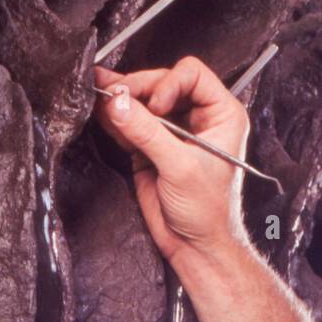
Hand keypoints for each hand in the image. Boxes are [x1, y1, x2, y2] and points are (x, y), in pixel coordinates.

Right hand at [93, 56, 250, 262]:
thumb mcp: (180, 168)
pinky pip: (131, 122)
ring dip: (121, 99)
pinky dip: (115, 118)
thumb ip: (148, 133)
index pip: (192, 74)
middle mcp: (199, 117)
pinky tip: (102, 113)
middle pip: (162, 83)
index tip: (155, 107)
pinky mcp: (152, 146)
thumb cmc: (208, 211)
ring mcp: (173, 131)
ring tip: (100, 95)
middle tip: (113, 96)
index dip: (168, 84)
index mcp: (222, 114)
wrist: (196, 247)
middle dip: (137, 88)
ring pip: (143, 101)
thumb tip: (119, 103)